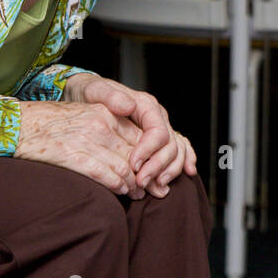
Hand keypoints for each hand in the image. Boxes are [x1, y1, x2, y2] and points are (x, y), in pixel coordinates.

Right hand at [14, 99, 145, 197]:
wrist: (17, 125)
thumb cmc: (51, 123)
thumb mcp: (85, 115)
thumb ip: (109, 127)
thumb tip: (133, 151)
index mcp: (105, 112)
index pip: (139, 137)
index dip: (151, 158)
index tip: (156, 172)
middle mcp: (99, 124)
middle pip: (136, 154)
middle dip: (147, 175)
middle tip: (153, 188)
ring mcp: (86, 139)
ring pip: (124, 167)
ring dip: (134, 185)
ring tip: (138, 194)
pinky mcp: (71, 155)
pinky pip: (104, 174)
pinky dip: (116, 186)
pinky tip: (120, 192)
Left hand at [63, 73, 197, 197]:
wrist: (89, 96)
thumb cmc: (91, 95)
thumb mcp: (95, 91)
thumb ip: (111, 96)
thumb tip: (129, 106)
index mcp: (146, 105)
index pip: (158, 132)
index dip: (148, 151)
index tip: (133, 165)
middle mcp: (158, 117)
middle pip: (170, 145)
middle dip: (157, 166)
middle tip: (141, 183)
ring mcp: (161, 127)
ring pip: (177, 150)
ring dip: (170, 170)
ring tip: (156, 186)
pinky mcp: (159, 137)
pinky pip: (180, 148)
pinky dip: (185, 160)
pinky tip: (188, 172)